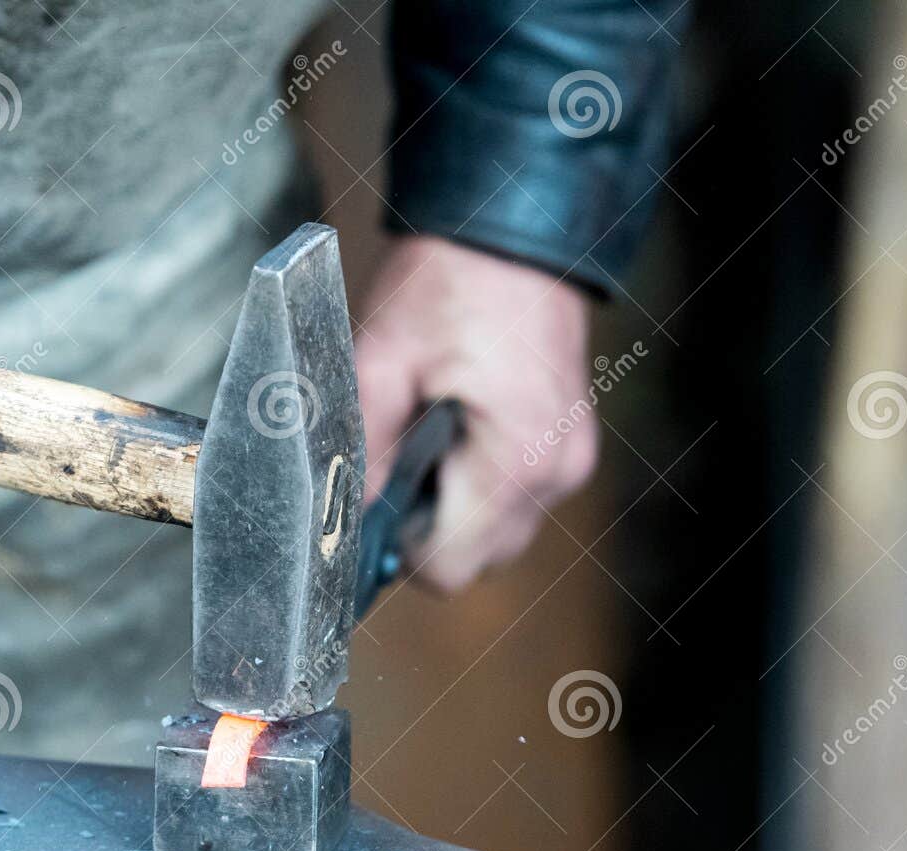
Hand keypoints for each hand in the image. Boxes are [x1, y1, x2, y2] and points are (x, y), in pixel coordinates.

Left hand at [354, 235, 594, 591]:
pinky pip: (514, 497)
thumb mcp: (378, 363)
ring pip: (495, 532)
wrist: (510, 226)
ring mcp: (569, 459)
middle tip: (398, 456)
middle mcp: (556, 473)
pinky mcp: (566, 443)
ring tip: (427, 432)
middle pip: (475, 559)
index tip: (374, 503)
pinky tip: (453, 425)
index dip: (398, 550)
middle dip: (425, 526)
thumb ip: (358, 450)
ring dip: (452, 505)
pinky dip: (477, 481)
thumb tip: (338, 515)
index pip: (449, 568)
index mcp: (514, 462)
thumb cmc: (449, 283)